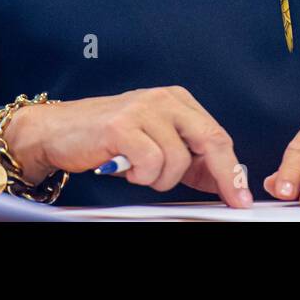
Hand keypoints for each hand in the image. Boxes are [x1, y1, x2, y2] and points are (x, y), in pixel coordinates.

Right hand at [13, 86, 252, 207]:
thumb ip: (188, 158)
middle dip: (224, 176)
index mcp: (176, 100)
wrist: (58, 131)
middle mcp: (163, 98)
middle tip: (229, 201)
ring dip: (160, 179)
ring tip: (138, 171)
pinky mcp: (122, 125)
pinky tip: (125, 168)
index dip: (232, 169)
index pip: (216, 134)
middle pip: (211, 139)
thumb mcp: (154, 143)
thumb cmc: (106, 138)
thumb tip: (224, 180)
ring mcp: (143, 109)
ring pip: (178, 160)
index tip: (241, 196)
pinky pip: (151, 162)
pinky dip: (141, 175)